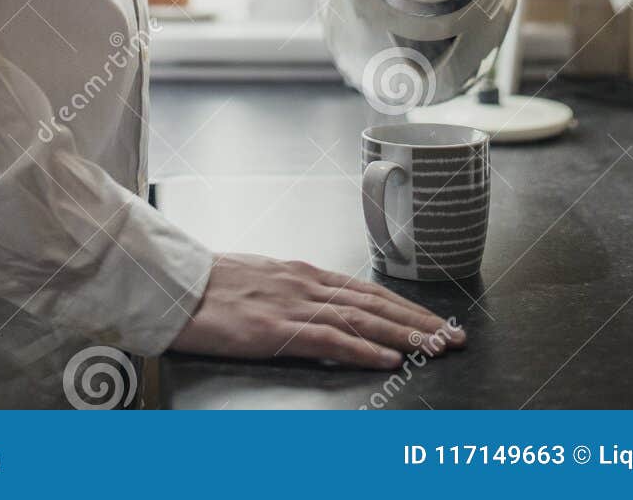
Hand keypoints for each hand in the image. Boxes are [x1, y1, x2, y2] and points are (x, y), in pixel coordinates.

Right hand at [166, 252, 466, 369]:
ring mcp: (294, 304)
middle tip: (456, 336)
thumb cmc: (212, 285)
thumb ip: (295, 293)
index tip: (436, 320)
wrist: (176, 283)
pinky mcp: (277, 328)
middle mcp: (308, 284)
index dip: (406, 307)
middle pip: (376, 304)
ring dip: (405, 334)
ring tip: (436, 346)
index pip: (368, 292)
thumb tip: (323, 307)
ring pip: (363, 320)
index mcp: (305, 274)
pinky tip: (386, 358)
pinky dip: (362, 349)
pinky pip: (329, 339)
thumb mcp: (263, 281)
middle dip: (420, 320)